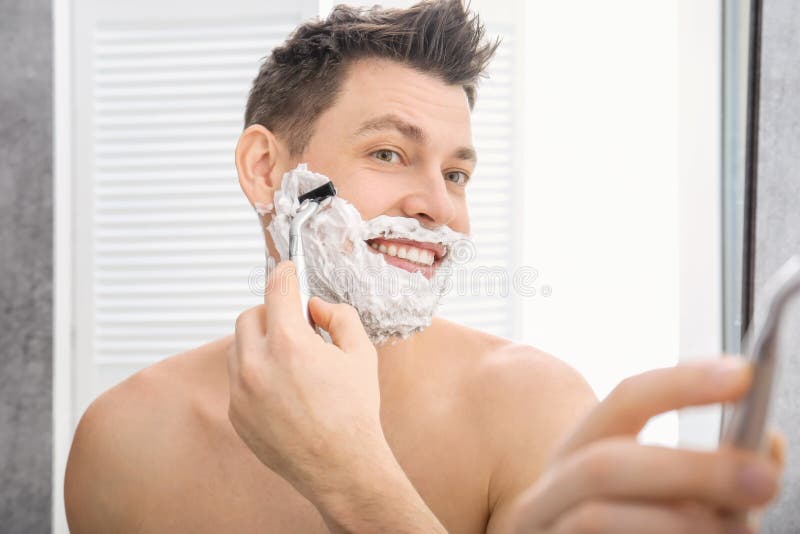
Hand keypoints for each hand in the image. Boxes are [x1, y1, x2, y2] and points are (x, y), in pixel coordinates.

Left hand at [226, 260, 387, 500]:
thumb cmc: (355, 410)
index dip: (285, 272)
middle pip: (250, 315)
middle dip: (272, 312)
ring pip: (239, 347)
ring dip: (260, 342)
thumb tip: (315, 306)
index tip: (287, 267)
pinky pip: (238, 379)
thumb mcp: (360, 353)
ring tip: (291, 361)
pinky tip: (284, 390)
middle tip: (296, 325)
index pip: (277, 289)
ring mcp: (241, 391)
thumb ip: (338, 316)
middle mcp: (256, 364)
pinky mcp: (236, 414)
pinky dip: (256, 373)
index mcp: (289, 343)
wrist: (341, 467)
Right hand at [509, 357, 786, 532]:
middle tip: (763, 480)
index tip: (743, 376)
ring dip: (677, 523)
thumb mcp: (662, 495)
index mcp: (578, 453)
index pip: (625, 401)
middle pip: (604, 465)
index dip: (680, 384)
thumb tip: (763, 445)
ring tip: (736, 530)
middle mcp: (550, 489)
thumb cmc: (629, 528)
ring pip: (595, 518)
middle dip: (688, 470)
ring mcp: (543, 530)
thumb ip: (708, 470)